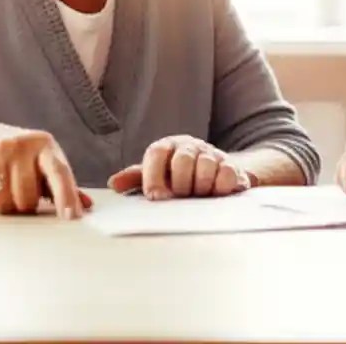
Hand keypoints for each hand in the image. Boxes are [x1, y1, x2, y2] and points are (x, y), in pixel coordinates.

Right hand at [0, 118, 91, 218]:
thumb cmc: (12, 153)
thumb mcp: (39, 159)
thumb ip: (61, 183)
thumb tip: (85, 206)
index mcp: (43, 143)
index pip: (59, 172)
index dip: (66, 196)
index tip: (72, 216)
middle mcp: (20, 145)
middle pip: (28, 198)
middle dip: (24, 204)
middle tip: (18, 190)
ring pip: (5, 205)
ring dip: (3, 205)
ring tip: (0, 187)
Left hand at [107, 136, 252, 198]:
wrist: (213, 175)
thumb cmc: (177, 177)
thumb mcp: (155, 175)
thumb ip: (136, 178)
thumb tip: (114, 184)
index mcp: (167, 146)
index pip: (157, 153)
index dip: (154, 176)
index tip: (156, 198)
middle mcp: (189, 146)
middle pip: (183, 159)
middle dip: (181, 184)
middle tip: (180, 197)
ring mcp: (211, 154)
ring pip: (206, 165)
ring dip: (200, 187)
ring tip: (197, 196)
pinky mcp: (231, 165)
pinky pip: (227, 174)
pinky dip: (220, 187)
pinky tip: (215, 195)